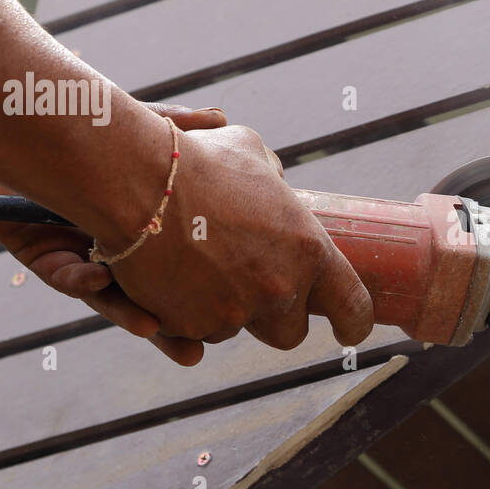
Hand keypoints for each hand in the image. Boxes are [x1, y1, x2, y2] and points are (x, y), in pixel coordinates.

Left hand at [0, 103, 223, 365]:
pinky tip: (97, 279)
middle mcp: (113, 246)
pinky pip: (60, 274)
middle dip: (169, 330)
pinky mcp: (36, 252)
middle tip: (193, 354)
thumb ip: (176, 128)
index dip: (203, 289)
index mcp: (143, 225)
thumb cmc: (78, 123)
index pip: (180, 265)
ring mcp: (77, 254)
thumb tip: (221, 118)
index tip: (234, 306)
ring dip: (127, 314)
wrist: (12, 115)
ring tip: (152, 329)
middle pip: (146, 297)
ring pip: (105, 296)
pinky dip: (78, 278)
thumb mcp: (138, 125)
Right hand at [100, 121, 373, 358]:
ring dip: (227, 311)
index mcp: (309, 249)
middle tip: (255, 296)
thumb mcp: (251, 155)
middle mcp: (281, 288)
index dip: (354, 324)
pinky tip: (172, 279)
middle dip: (276, 319)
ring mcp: (237, 312)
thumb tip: (278, 188)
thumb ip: (274, 182)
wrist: (135, 183)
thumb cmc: (196, 162)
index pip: (352, 306)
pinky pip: (198, 332)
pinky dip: (188, 313)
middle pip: (290, 333)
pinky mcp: (194, 327)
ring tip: (200, 272)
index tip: (350, 332)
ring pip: (239, 331)